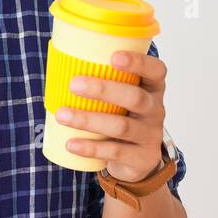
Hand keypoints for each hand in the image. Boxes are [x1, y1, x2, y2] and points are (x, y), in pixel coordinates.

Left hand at [57, 49, 166, 181]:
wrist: (137, 160)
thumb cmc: (121, 117)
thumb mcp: (120, 98)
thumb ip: (103, 80)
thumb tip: (61, 60)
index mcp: (152, 88)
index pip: (156, 71)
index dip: (138, 62)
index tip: (113, 57)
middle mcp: (155, 110)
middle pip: (135, 97)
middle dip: (103, 90)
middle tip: (74, 84)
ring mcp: (150, 135)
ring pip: (121, 126)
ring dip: (89, 120)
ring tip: (62, 115)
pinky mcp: (141, 158)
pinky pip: (115, 151)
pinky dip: (91, 147)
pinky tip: (71, 144)